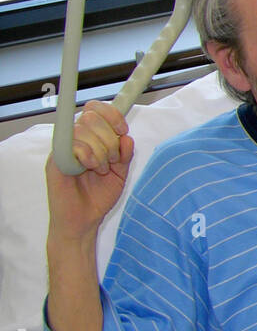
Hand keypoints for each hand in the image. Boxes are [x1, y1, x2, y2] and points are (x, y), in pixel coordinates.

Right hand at [45, 100, 134, 240]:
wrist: (84, 220)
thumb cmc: (99, 196)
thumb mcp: (120, 172)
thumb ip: (125, 154)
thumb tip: (127, 137)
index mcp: (90, 139)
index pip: (95, 109)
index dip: (111, 115)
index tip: (122, 130)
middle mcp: (74, 140)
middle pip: (92, 117)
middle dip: (109, 138)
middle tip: (111, 159)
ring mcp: (64, 149)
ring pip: (84, 129)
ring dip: (101, 150)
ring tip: (101, 169)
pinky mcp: (56, 160)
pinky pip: (74, 145)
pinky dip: (89, 155)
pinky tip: (91, 168)